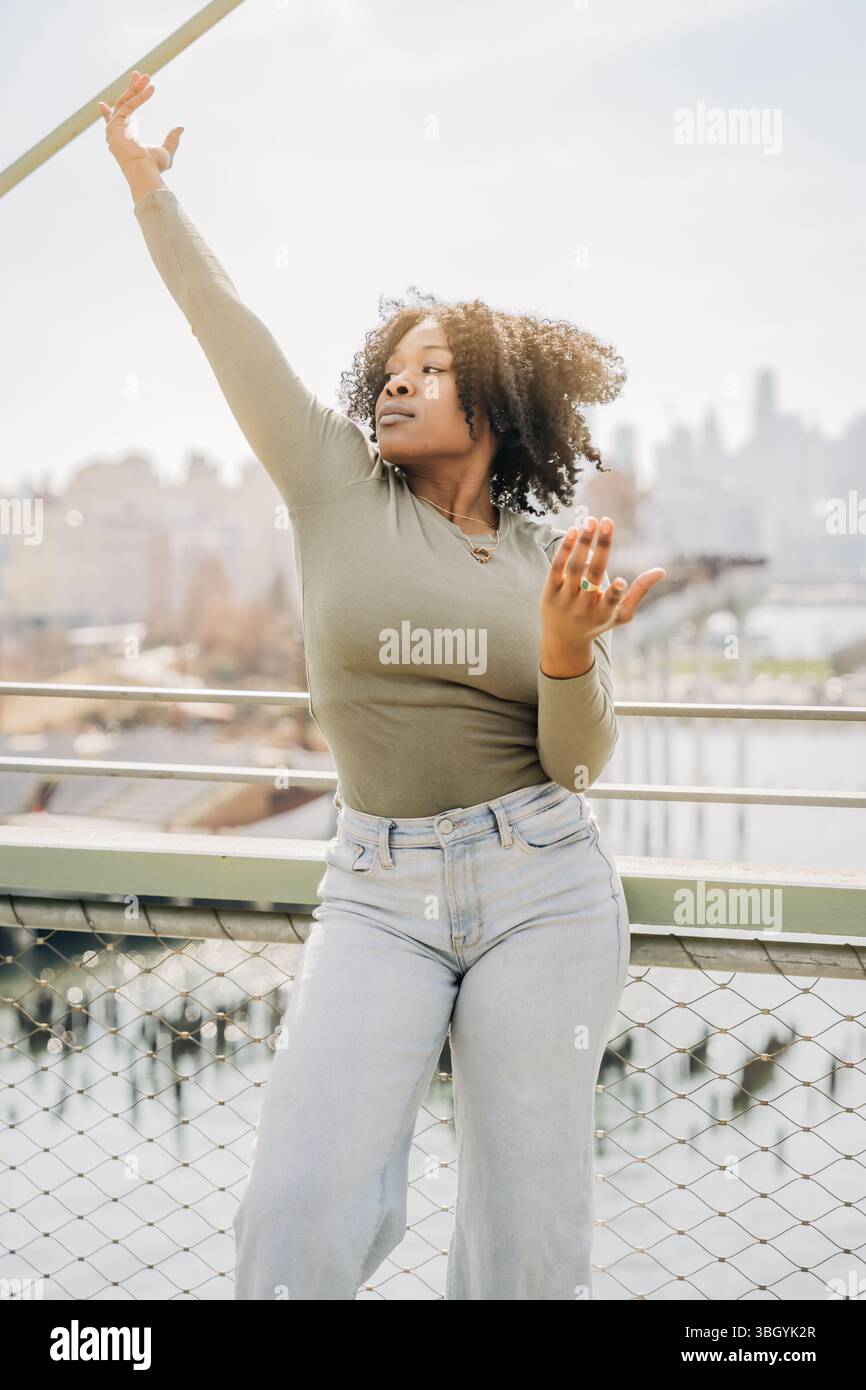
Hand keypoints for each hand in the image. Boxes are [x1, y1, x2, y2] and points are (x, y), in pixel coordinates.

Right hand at [98, 70, 182, 173]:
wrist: (143, 171)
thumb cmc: (153, 167)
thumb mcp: (166, 152)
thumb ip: (171, 140)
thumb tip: (180, 127)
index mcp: (124, 140)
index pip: (116, 123)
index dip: (108, 113)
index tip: (102, 105)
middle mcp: (116, 133)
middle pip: (121, 105)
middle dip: (130, 89)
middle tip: (138, 74)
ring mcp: (114, 127)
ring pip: (124, 101)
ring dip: (135, 87)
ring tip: (147, 76)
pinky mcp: (115, 123)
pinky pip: (128, 105)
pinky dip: (139, 96)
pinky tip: (150, 88)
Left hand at [539, 515, 665, 676]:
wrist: (564, 640)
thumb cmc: (599, 622)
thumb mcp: (622, 614)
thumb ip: (640, 591)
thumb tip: (662, 571)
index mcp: (604, 613)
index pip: (610, 602)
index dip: (615, 593)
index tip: (620, 582)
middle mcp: (583, 608)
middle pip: (593, 575)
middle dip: (602, 548)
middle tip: (607, 522)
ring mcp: (565, 600)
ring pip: (574, 568)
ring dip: (583, 542)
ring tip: (591, 521)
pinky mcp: (549, 593)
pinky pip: (557, 568)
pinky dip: (565, 549)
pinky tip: (573, 531)